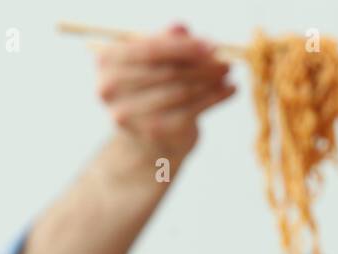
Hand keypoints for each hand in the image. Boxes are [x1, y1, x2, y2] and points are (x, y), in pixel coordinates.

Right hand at [95, 23, 235, 163]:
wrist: (147, 142)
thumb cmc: (150, 93)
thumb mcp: (154, 64)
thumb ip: (164, 43)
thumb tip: (181, 27)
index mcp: (106, 63)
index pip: (151, 50)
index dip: (185, 46)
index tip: (211, 44)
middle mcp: (111, 89)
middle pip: (168, 71)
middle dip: (202, 64)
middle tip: (226, 59)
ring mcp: (130, 114)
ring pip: (182, 90)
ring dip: (211, 80)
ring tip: (228, 72)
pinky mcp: (153, 132)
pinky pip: (192, 110)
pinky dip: (215, 98)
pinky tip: (231, 90)